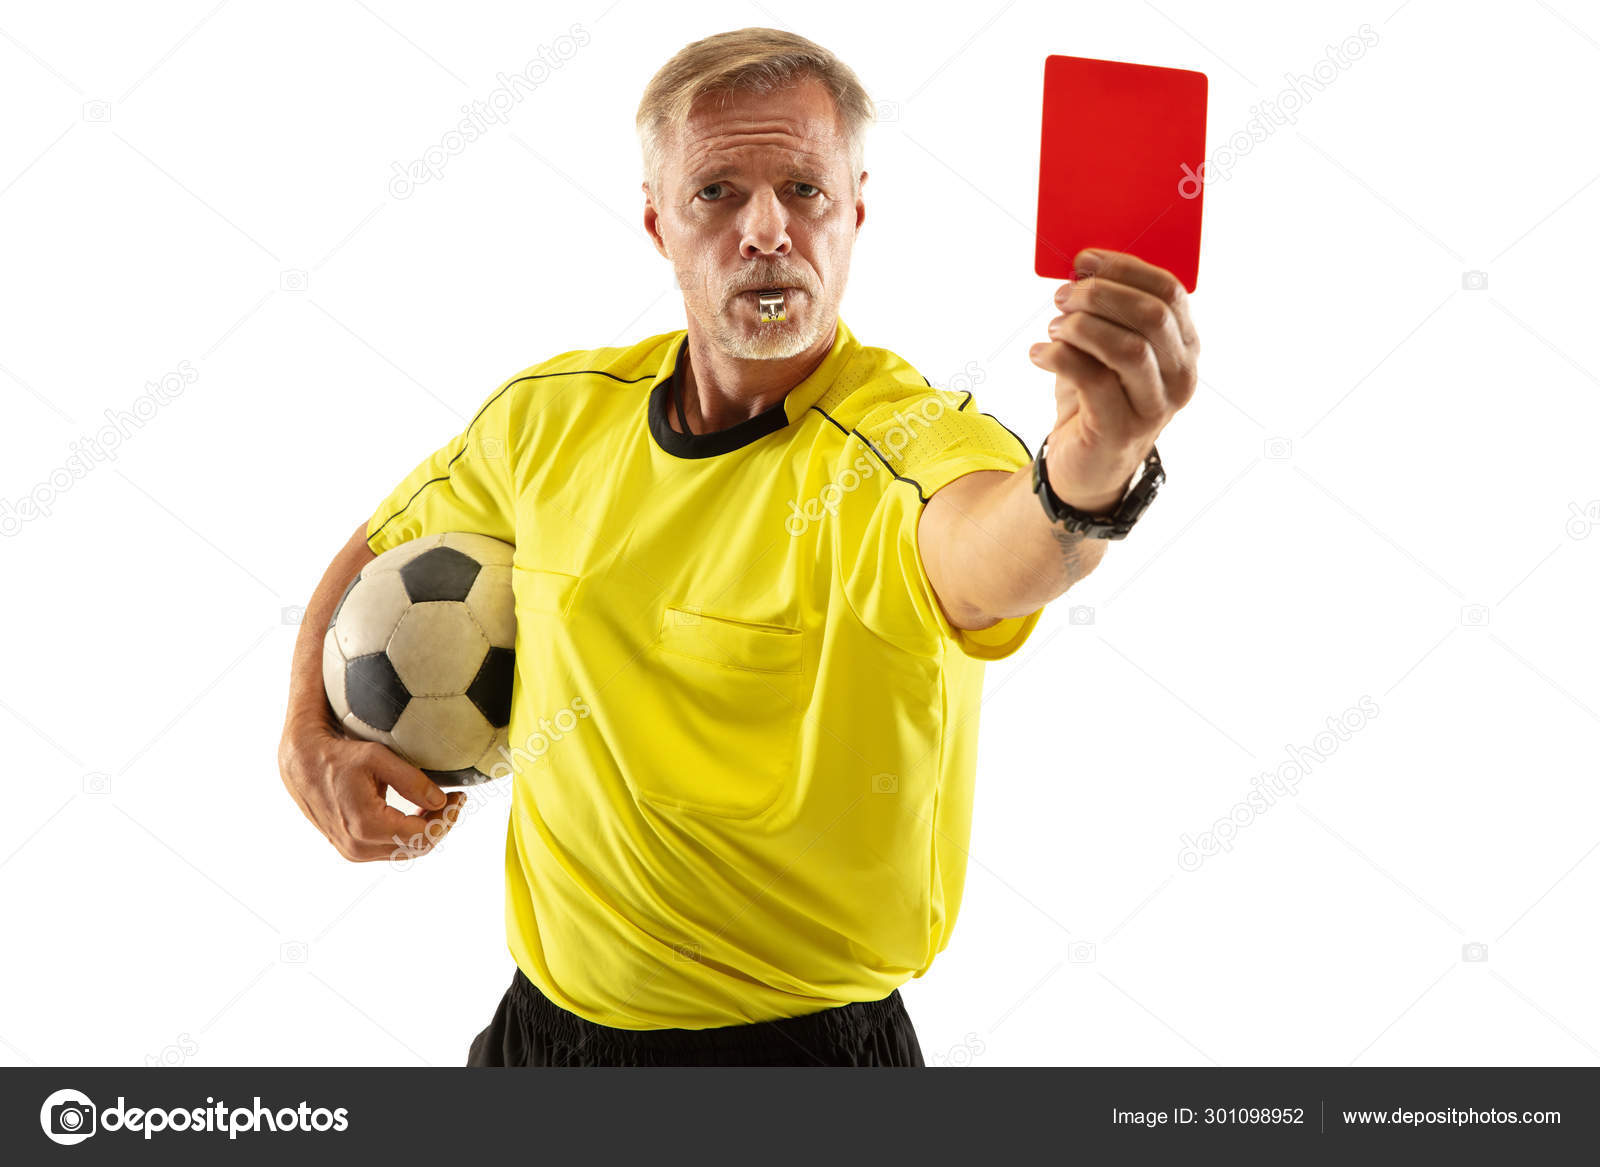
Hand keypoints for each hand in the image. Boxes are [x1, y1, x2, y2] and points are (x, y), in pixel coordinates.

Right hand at [279, 722, 467, 861]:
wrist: (303, 766)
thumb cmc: (340, 757)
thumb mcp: (378, 758)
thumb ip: (412, 781)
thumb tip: (440, 801)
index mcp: (367, 825)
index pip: (423, 832)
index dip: (447, 816)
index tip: (458, 796)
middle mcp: (358, 846)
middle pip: (417, 846)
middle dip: (440, 824)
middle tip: (453, 801)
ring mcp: (353, 852)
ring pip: (405, 851)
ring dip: (425, 830)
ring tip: (438, 805)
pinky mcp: (351, 850)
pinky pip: (390, 849)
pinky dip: (408, 834)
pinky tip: (417, 813)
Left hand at [1029, 249, 1200, 513]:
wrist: (1085, 467)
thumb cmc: (1096, 397)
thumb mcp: (1106, 349)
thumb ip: (1105, 311)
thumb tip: (1081, 268)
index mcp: (1184, 347)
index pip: (1170, 291)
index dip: (1125, 268)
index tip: (1084, 260)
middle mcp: (1180, 377)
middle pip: (1151, 315)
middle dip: (1099, 295)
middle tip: (1062, 297)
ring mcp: (1154, 407)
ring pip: (1128, 348)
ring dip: (1081, 326)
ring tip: (1053, 328)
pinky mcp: (1120, 431)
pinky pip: (1092, 381)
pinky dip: (1059, 357)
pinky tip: (1039, 354)